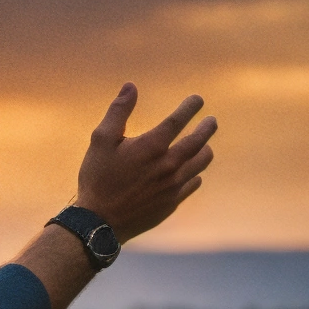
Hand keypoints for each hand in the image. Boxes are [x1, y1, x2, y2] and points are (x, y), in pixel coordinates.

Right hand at [74, 82, 216, 241]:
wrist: (100, 222)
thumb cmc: (97, 178)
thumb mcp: (101, 140)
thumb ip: (118, 112)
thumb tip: (130, 86)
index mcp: (152, 146)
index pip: (179, 120)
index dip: (191, 107)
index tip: (198, 100)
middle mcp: (169, 164)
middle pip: (199, 141)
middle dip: (207, 128)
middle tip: (211, 121)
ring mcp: (174, 185)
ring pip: (201, 163)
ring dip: (205, 150)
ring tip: (204, 146)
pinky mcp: (173, 202)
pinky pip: (193, 183)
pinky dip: (195, 174)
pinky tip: (191, 172)